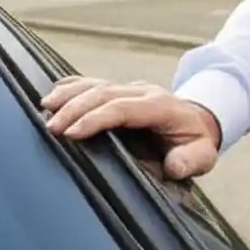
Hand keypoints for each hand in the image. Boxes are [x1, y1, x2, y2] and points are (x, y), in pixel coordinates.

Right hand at [41, 76, 222, 179]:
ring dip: (70, 94)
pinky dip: (73, 86)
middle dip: (75, 108)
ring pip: (96, 84)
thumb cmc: (196, 142)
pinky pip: (94, 83)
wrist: (199, 122)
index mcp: (161, 106)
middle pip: (103, 93)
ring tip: (45, 106)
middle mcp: (143, 92)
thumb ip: (191, 160)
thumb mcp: (203, 155)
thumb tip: (174, 166)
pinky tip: (55, 90)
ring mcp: (131, 88)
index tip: (72, 133)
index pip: (123, 108)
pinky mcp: (121, 91)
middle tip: (51, 128)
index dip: (96, 118)